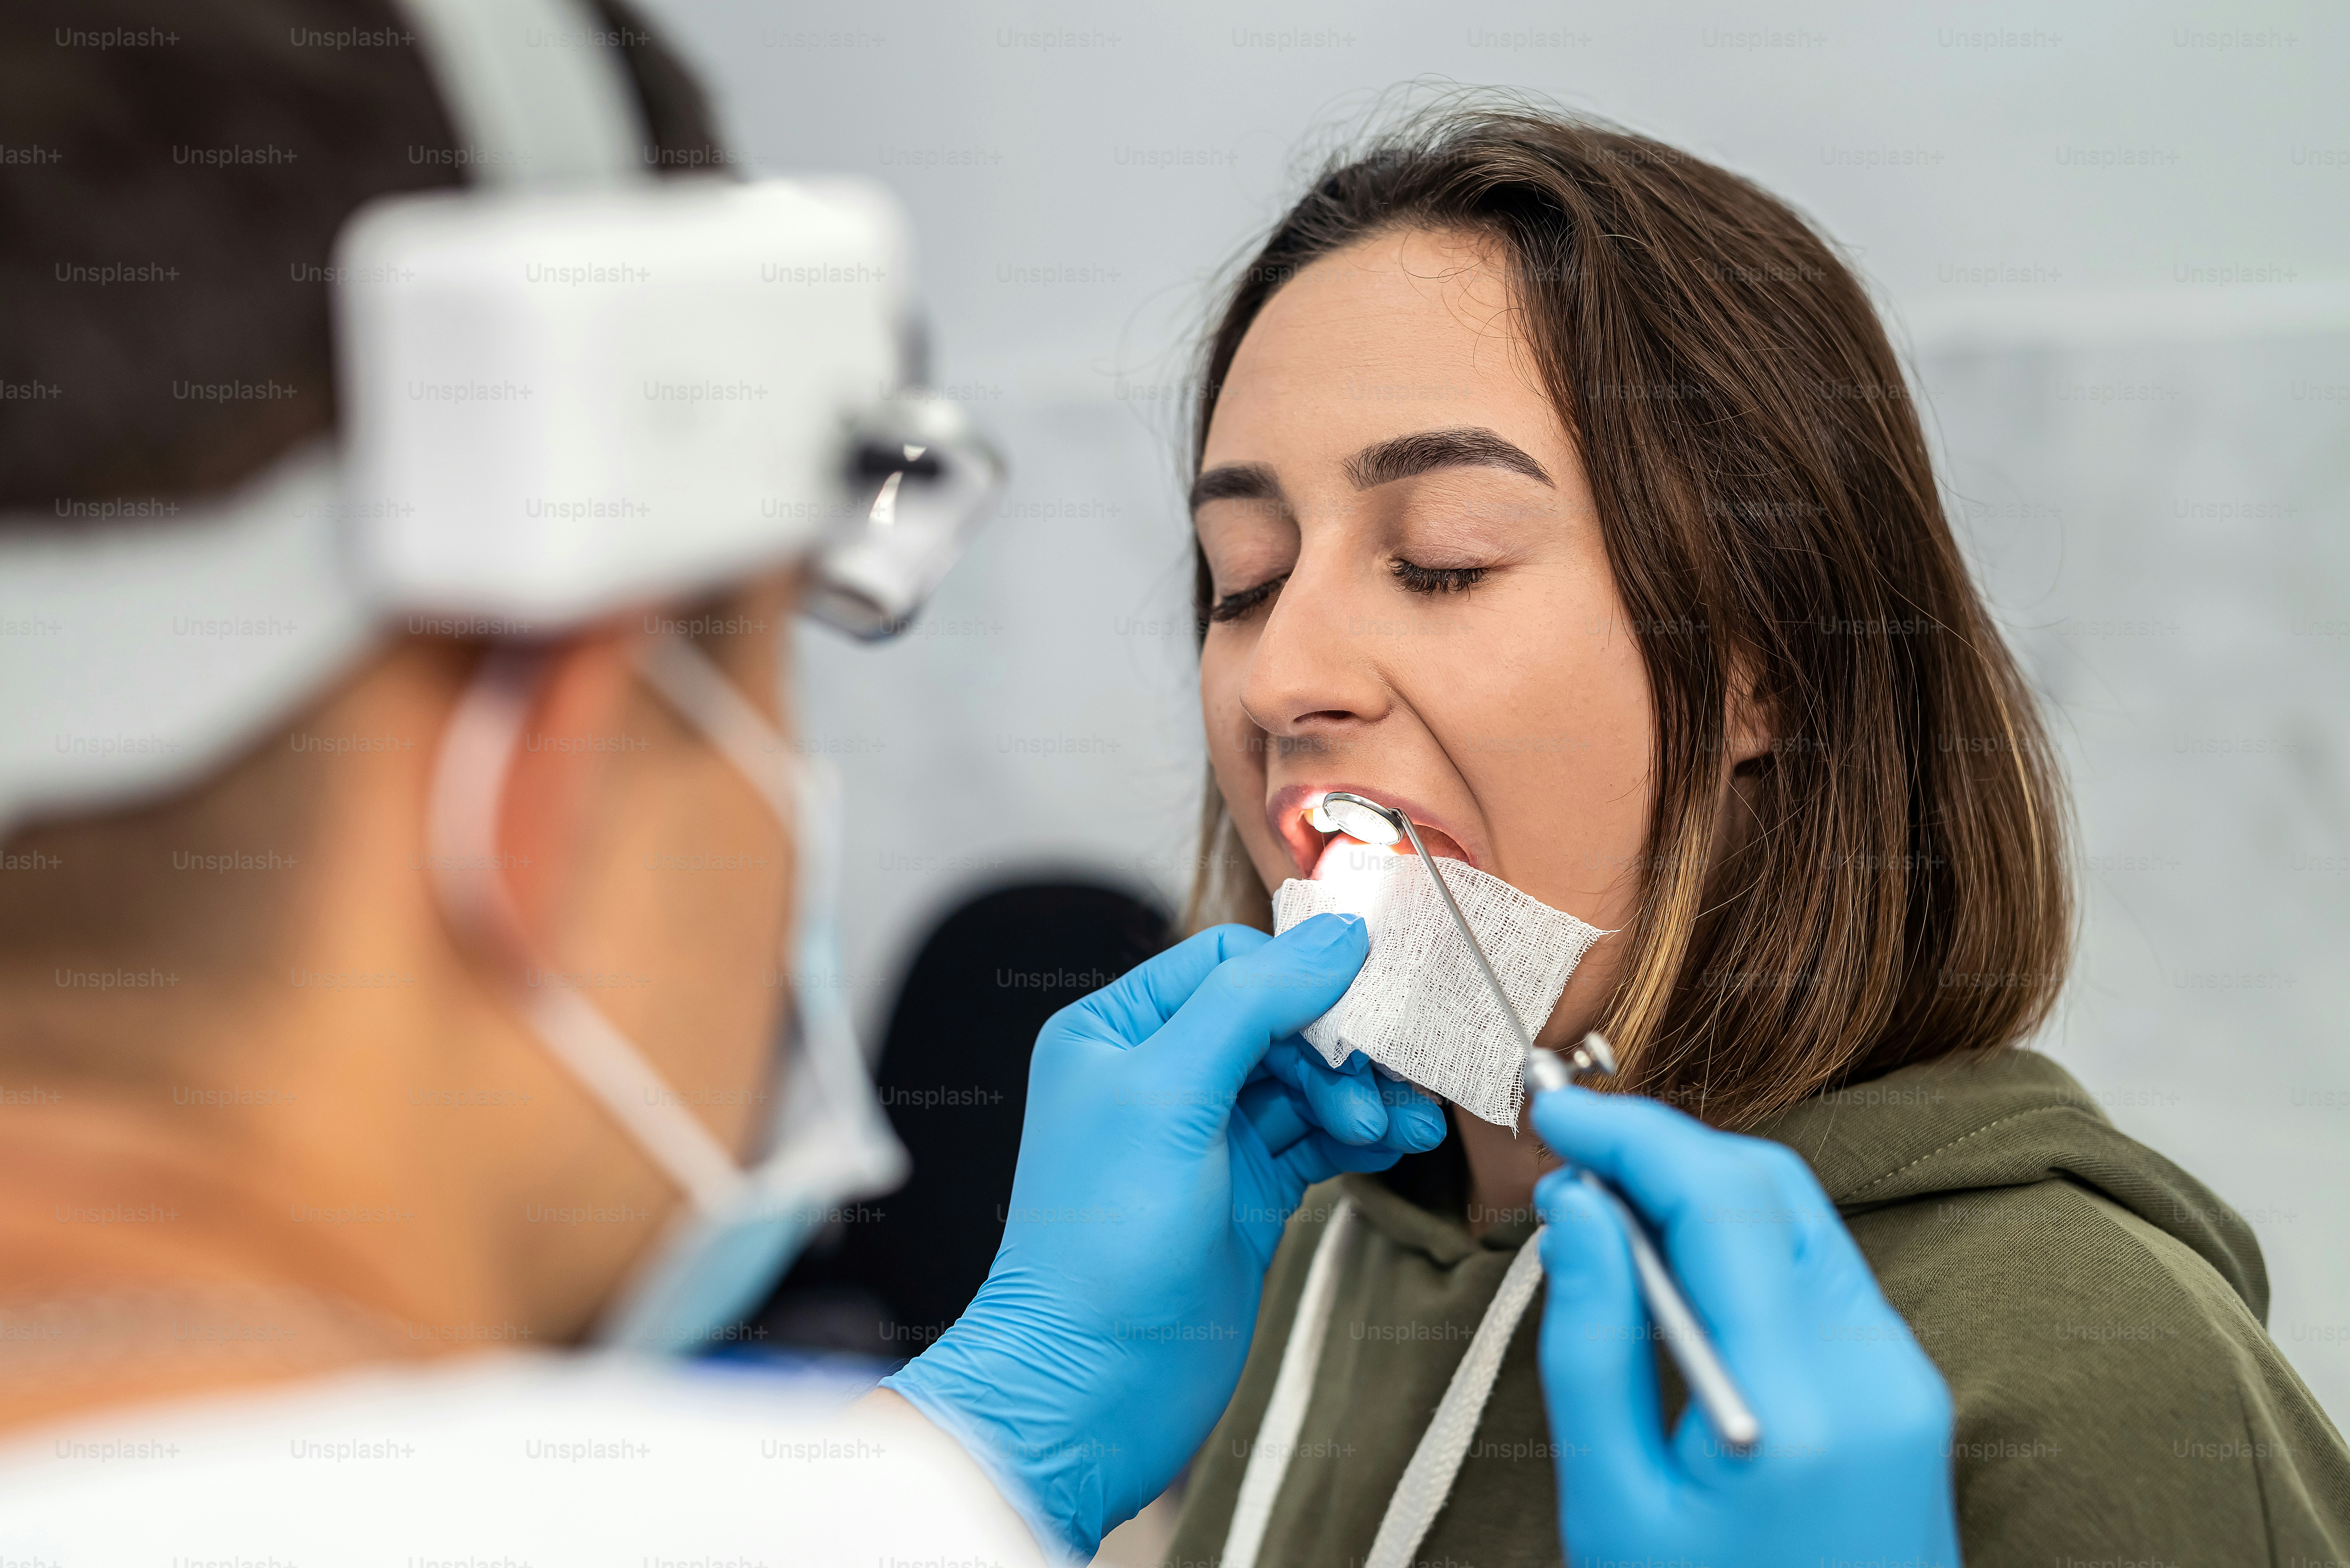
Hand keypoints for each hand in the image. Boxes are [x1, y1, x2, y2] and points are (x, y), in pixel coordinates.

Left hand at [883, 917, 1442, 1557]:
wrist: (1094, 1385)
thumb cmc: (1102, 1243)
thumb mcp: (1171, 1092)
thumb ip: (1252, 1002)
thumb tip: (1336, 936)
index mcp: (1116, 1031)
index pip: (1228, 961)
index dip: (1302, 975)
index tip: (1368, 999)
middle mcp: (1158, 1074)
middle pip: (1278, 1019)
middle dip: (1339, 1048)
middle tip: (1382, 1087)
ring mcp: (1206, 1136)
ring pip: (1306, 1081)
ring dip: (1364, 1092)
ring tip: (1409, 1122)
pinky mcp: (1245, 1192)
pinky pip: (1318, 1138)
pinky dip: (1363, 1133)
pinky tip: (1400, 1138)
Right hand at [1530, 1086, 1961, 1567]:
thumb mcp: (1613, 1505)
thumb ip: (1591, 1345)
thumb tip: (1575, 1208)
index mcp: (1797, 1408)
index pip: (1720, 1201)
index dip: (1634, 1134)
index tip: (1555, 1109)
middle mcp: (1875, 1377)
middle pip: (1773, 1190)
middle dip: (1667, 1142)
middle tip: (1570, 1139)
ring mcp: (1905, 1386)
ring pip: (1804, 1220)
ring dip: (1705, 1183)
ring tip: (1609, 1190)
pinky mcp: (1907, 1398)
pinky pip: (1823, 1273)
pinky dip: (1746, 1235)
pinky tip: (1677, 1255)